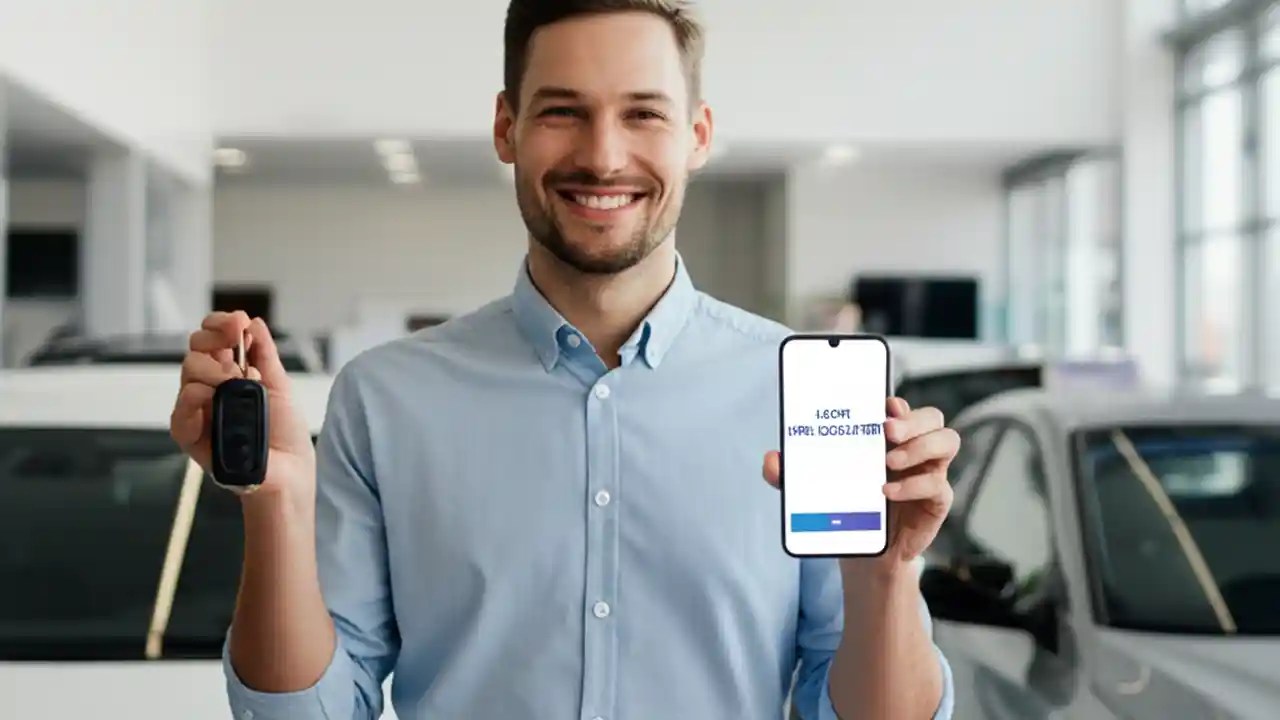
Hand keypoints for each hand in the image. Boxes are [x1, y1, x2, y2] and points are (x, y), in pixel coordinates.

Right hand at [170, 310, 314, 498]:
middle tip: (237, 351)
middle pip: (195, 350)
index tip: (236, 323)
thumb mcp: (279, 385)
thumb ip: (265, 352)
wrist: (287, 472)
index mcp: (230, 373)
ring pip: (188, 372)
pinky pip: (180, 408)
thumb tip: (253, 322)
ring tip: (236, 385)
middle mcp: (210, 388)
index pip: (212, 339)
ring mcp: (198, 410)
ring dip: (214, 371)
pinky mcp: (190, 434)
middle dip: (215, 342)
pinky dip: (197, 398)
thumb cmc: (283, 434)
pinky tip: (214, 401)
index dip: (219, 325)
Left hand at [761, 397, 958, 570]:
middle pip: (932, 418)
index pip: (901, 407)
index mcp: (888, 437)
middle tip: (886, 430)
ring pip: (947, 441)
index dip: (895, 401)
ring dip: (920, 446)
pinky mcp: (936, 500)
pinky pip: (937, 484)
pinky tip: (888, 492)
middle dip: (912, 419)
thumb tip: (772, 460)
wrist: (865, 553)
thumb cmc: (848, 509)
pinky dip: (913, 485)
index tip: (882, 403)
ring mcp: (929, 471)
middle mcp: (913, 448)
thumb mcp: (814, 489)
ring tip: (889, 461)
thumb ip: (790, 474)